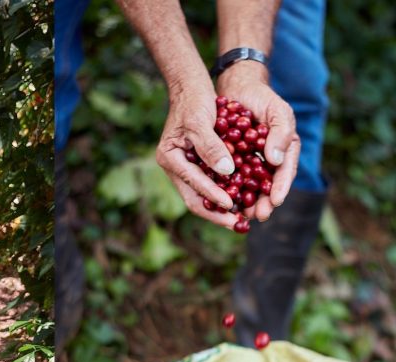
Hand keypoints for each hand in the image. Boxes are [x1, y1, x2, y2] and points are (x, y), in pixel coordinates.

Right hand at [156, 81, 240, 228]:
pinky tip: (241, 198)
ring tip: (240, 218)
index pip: (193, 185)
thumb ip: (211, 147)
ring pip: (203, 194)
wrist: (191, 87)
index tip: (233, 207)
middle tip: (237, 223)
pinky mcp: (196, 164)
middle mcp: (175, 167)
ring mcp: (185, 167)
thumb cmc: (194, 101)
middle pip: (194, 198)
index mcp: (169, 158)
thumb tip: (226, 172)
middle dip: (216, 212)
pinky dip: (224, 192)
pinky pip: (210, 183)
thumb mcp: (201, 121)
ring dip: (221, 206)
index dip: (214, 196)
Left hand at [216, 63, 299, 221]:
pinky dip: (227, 189)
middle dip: (263, 202)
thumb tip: (276, 161)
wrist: (236, 88)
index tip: (276, 201)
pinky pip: (229, 179)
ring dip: (245, 202)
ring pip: (248, 187)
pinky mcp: (230, 162)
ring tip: (241, 215)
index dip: (281, 188)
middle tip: (258, 215)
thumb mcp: (277, 111)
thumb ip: (281, 133)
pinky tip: (222, 201)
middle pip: (267, 186)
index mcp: (285, 150)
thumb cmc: (261, 99)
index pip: (285, 173)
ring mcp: (250, 162)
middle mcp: (268, 160)